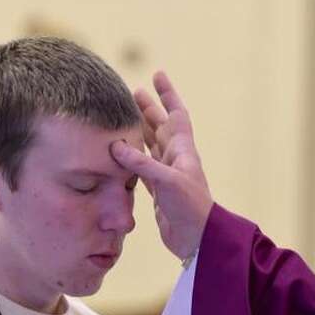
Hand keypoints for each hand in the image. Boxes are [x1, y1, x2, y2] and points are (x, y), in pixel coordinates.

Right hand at [110, 71, 212, 261]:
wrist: (198, 240)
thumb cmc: (190, 208)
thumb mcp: (167, 182)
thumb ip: (142, 164)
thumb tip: (116, 145)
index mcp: (183, 151)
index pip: (176, 114)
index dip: (168, 94)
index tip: (158, 75)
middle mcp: (176, 159)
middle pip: (160, 126)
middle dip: (149, 109)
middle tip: (133, 92)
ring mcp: (167, 175)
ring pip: (151, 146)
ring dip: (140, 131)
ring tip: (125, 117)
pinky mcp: (159, 192)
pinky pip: (143, 168)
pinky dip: (133, 158)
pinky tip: (122, 154)